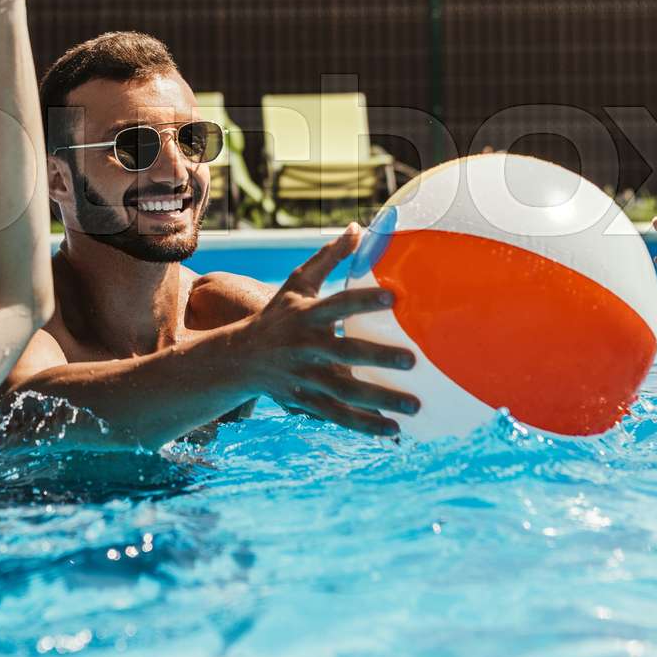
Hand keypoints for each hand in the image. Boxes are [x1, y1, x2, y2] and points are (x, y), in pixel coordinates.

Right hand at [236, 224, 419, 435]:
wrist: (241, 358)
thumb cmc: (278, 314)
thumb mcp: (298, 283)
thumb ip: (330, 257)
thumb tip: (360, 227)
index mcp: (306, 315)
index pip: (336, 305)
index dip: (362, 301)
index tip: (393, 297)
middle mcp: (305, 348)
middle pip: (344, 354)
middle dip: (378, 358)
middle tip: (413, 360)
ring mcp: (306, 378)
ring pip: (345, 393)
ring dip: (380, 400)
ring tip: (415, 405)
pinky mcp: (307, 402)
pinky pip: (338, 416)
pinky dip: (365, 426)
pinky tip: (393, 429)